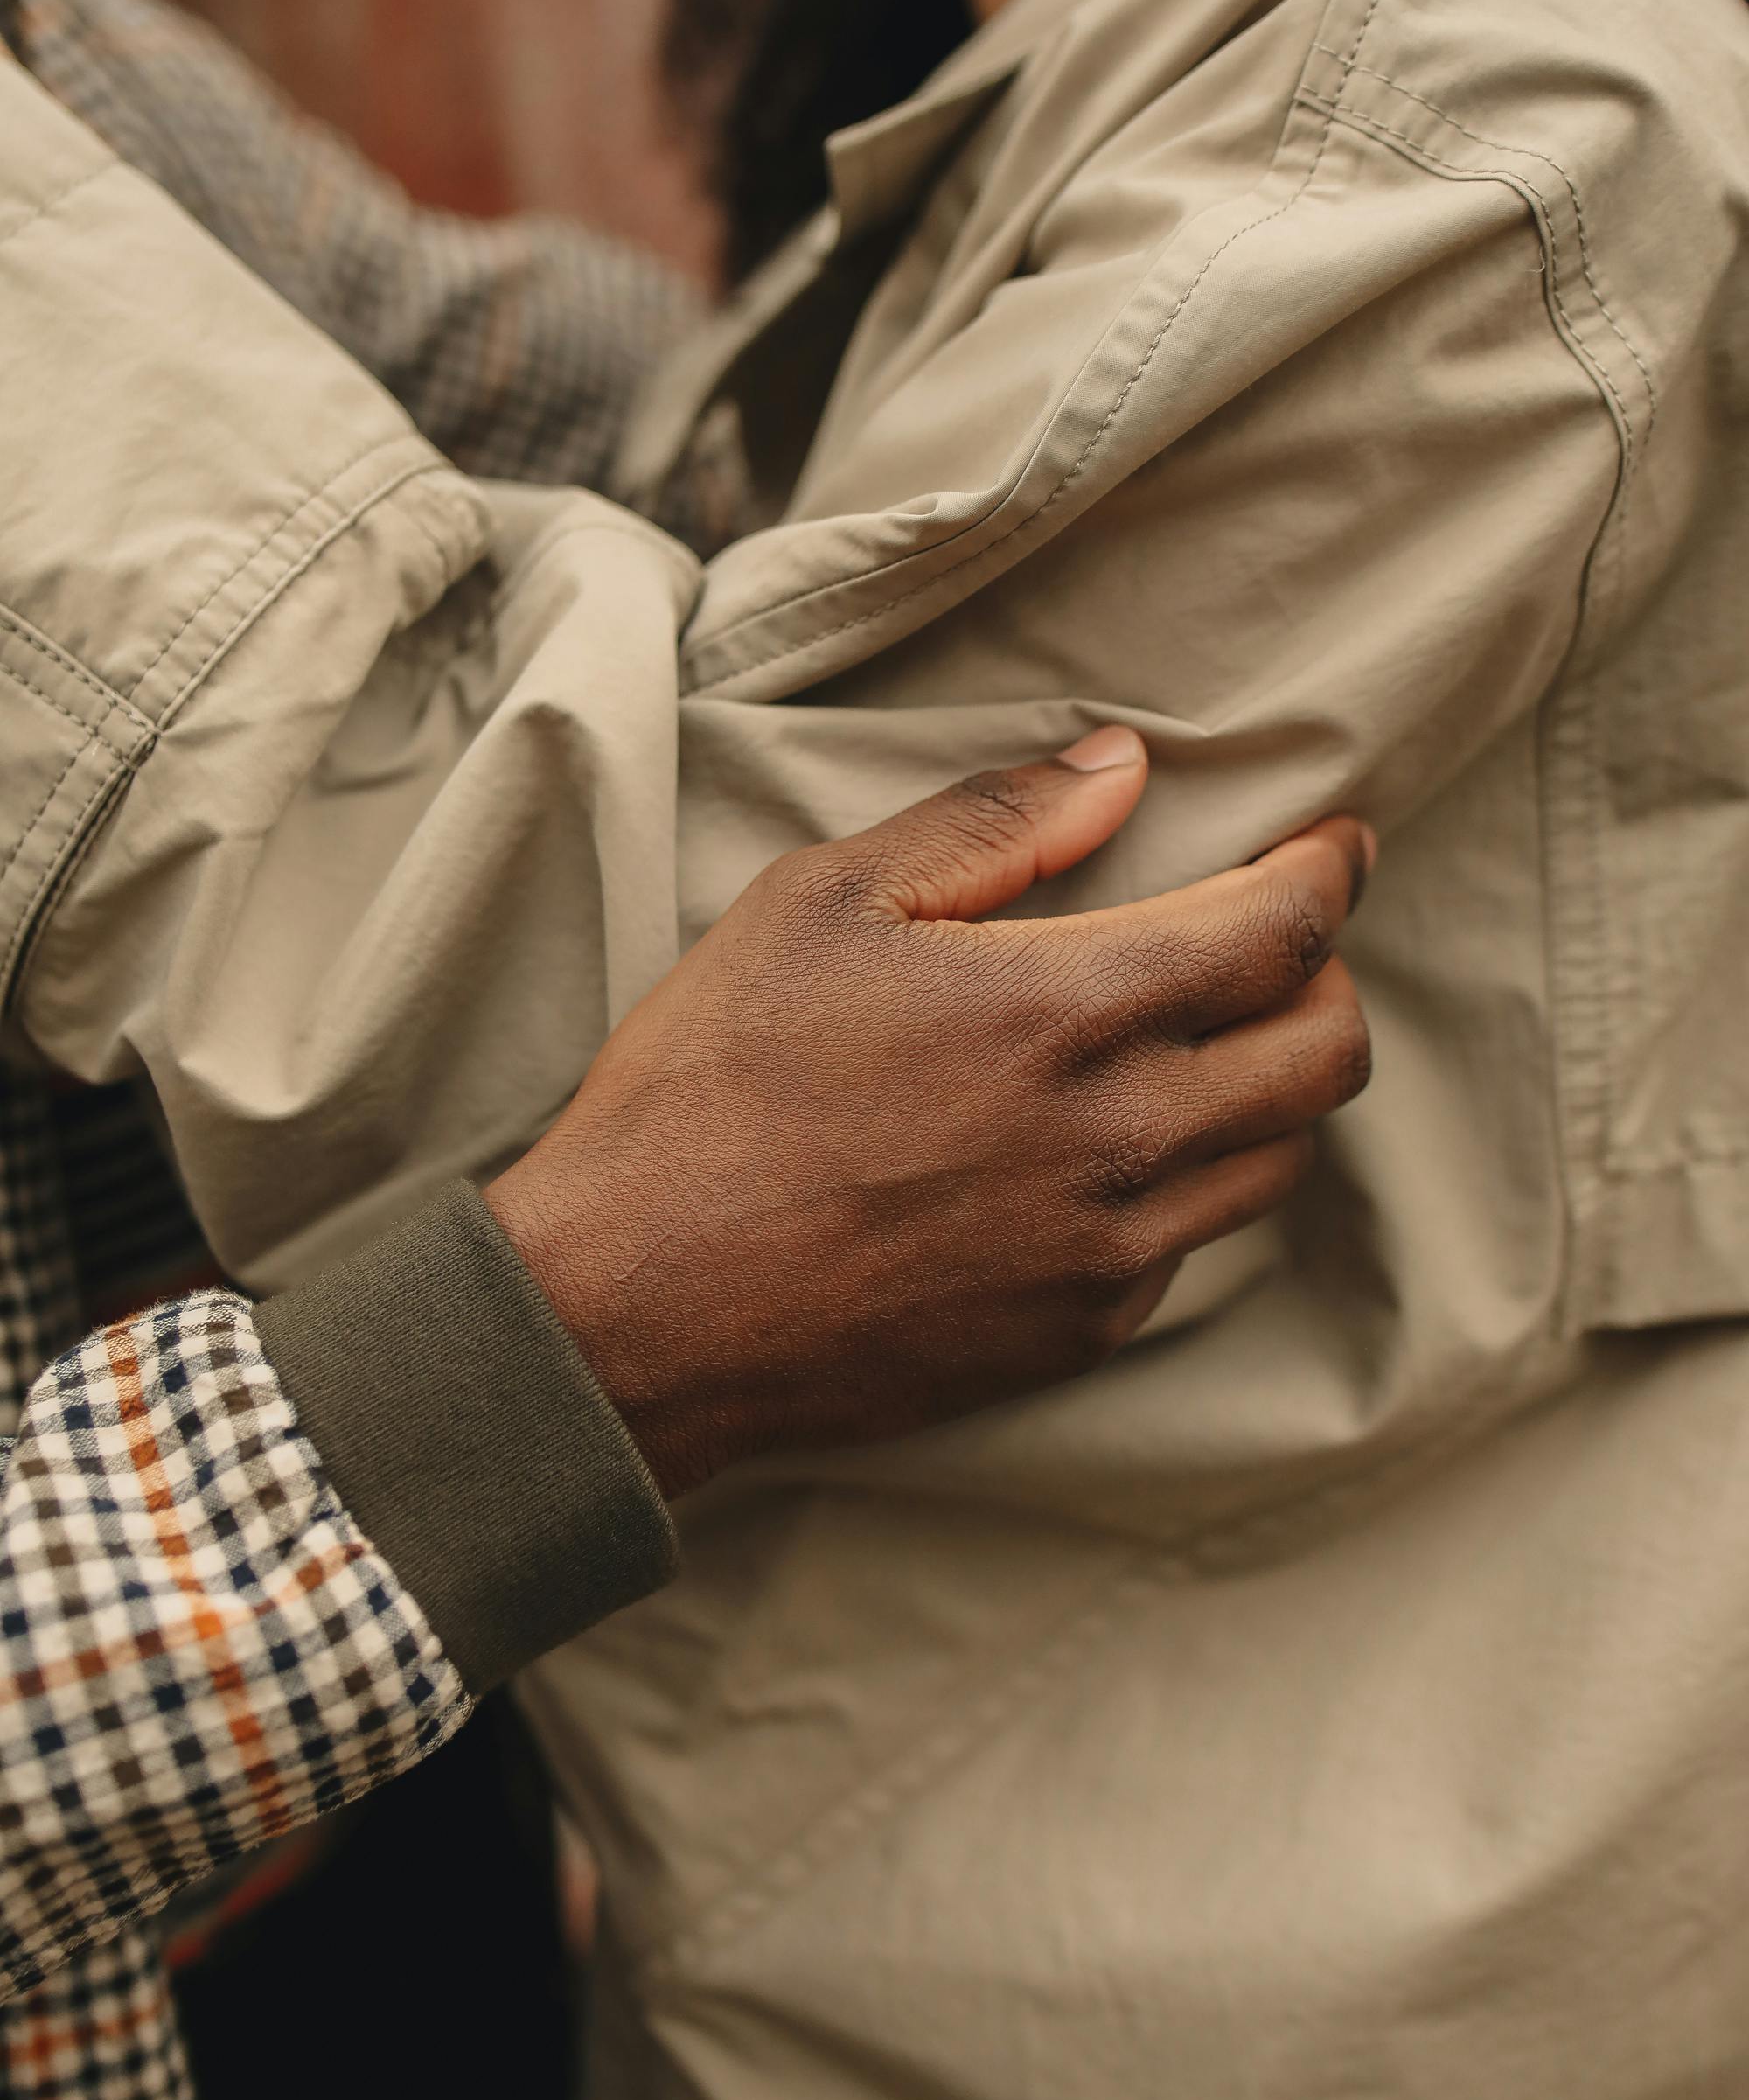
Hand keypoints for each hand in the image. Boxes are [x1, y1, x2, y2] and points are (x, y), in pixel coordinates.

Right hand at [485, 728, 1372, 1495]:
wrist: (637, 1309)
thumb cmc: (713, 1087)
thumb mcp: (823, 903)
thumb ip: (992, 824)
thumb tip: (1121, 765)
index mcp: (1070, 1011)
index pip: (1284, 930)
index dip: (1330, 873)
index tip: (1334, 845)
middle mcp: (1124, 1139)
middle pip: (1328, 1054)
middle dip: (1327, 980)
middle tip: (1278, 943)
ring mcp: (1109, 1250)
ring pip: (1279, 1158)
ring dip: (1271, 1086)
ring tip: (1206, 1042)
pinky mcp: (1076, 1334)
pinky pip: (1190, 1243)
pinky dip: (1188, 1180)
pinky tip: (1111, 1149)